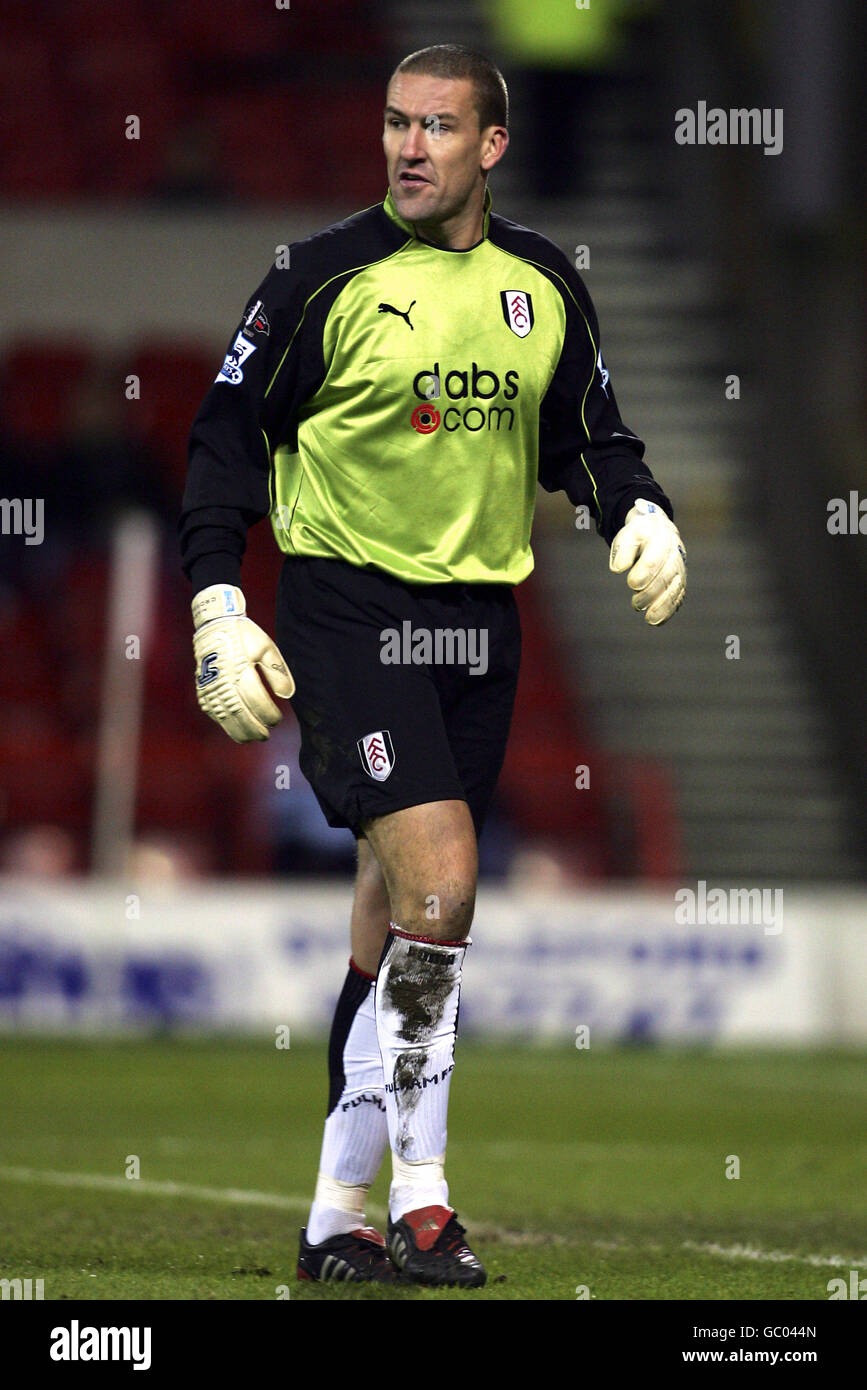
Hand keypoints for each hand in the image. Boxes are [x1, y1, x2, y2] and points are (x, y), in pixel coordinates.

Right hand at [191, 584, 294, 741]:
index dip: (269, 715)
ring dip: (240, 731)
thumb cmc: (243, 635)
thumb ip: (278, 672)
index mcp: (242, 672)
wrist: (213, 625)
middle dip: (256, 729)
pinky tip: (236, 728)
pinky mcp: (203, 691)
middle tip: (267, 735)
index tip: (278, 720)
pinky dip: (225, 724)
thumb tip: (288, 695)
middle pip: (241, 715)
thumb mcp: (266, 648)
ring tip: (253, 737)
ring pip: (226, 718)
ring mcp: (211, 689)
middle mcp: (224, 683)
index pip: (258, 703)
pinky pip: (214, 714)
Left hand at [609, 499, 685, 625]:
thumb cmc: (640, 535)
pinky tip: (657, 621)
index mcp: (661, 540)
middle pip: (666, 576)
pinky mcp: (680, 581)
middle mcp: (675, 555)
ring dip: (663, 606)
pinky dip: (669, 610)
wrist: (659, 531)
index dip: (645, 572)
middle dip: (652, 592)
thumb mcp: (628, 535)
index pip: (655, 558)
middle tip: (636, 604)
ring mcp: (680, 569)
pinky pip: (678, 597)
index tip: (632, 584)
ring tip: (649, 619)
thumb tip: (617, 568)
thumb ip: (623, 549)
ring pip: (675, 589)